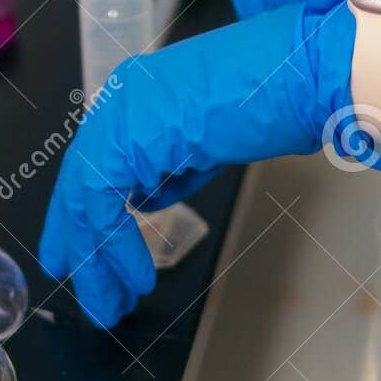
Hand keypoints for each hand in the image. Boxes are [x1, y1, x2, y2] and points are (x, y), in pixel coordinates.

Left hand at [39, 2, 380, 327]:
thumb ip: (170, 172)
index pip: (94, 169)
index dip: (87, 222)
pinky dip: (116, 248)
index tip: (87, 261)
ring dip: (99, 262)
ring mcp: (119, 117)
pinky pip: (102, 206)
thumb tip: (144, 201)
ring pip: (84, 203)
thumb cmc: (274, 97)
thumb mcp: (208, 143)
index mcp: (136, 100)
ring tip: (114, 304)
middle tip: (97, 297)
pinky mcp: (127, 137)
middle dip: (85, 251)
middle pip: (80, 188)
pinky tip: (138, 277)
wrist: (300, 76)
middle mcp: (119, 104)